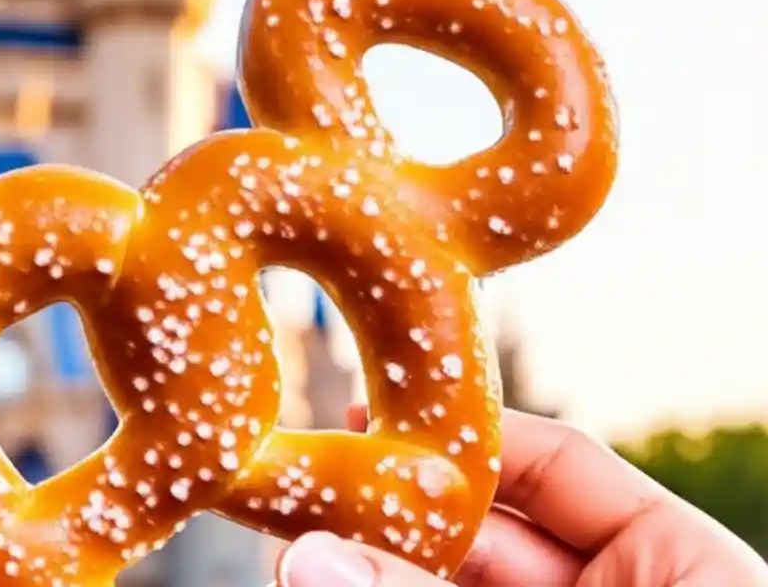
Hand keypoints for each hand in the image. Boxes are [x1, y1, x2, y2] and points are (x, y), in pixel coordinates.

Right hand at [276, 406, 767, 585]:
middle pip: (488, 535)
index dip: (465, 433)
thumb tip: (312, 559)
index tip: (371, 411)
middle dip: (397, 515)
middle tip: (308, 496)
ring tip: (299, 552)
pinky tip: (329, 584)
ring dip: (374, 572)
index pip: (561, 465)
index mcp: (682, 566)